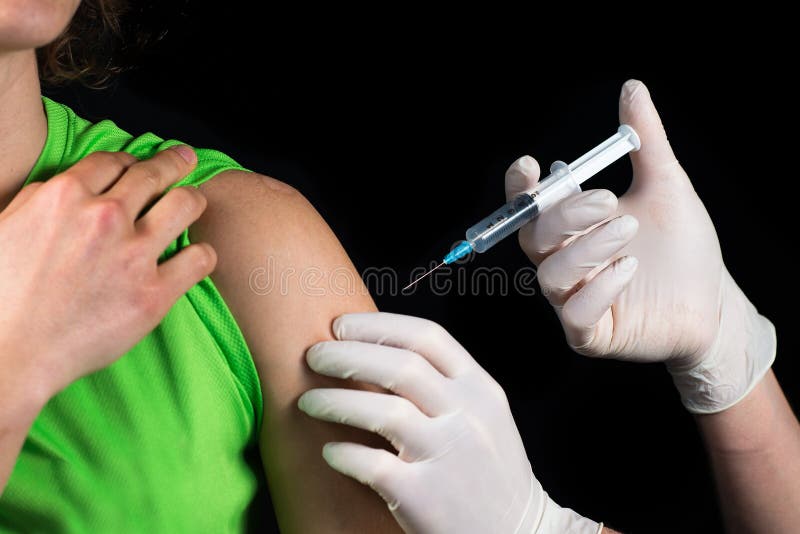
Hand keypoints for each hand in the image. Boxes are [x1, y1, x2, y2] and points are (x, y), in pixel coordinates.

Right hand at [0, 147, 215, 399]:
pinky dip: (202, 255)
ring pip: (187, 203)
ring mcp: (133, 255)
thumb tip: (63, 188)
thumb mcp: (4, 227)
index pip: (114, 161)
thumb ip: (38, 201)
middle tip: (185, 159)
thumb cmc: (2, 296)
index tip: (140, 165)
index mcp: (64, 196)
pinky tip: (196, 258)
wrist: (9, 354)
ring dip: (192, 200)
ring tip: (194, 204)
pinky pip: (200, 258)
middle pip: (155, 173)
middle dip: (174, 162)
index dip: (131, 161)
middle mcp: (104, 217)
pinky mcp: (155, 293)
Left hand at [298, 312, 600, 533]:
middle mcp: (468, 417)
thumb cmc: (490, 470)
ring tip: (307, 400)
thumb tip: (378, 350)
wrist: (519, 533)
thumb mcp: (483, 415)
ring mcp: (449, 455)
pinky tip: (329, 451)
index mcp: (481, 389)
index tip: (340, 325)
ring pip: (384, 412)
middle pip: (400, 366)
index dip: (377, 326)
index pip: (427, 337)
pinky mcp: (427, 496)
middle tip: (313, 355)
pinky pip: (374, 465)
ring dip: (335, 401)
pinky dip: (345, 454)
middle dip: (347, 355)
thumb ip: (445, 384)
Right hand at [506, 80, 774, 412]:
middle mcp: (565, 261)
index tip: (531, 166)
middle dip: (564, 215)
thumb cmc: (684, 247)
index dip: (521, 189)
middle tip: (607, 199)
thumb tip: (632, 89)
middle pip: (535, 237)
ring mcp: (574, 299)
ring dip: (586, 249)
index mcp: (573, 228)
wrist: (714, 300)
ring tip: (630, 231)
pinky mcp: (592, 333)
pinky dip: (597, 291)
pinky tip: (629, 271)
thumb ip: (646, 141)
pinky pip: (575, 315)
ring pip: (550, 275)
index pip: (530, 208)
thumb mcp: (667, 186)